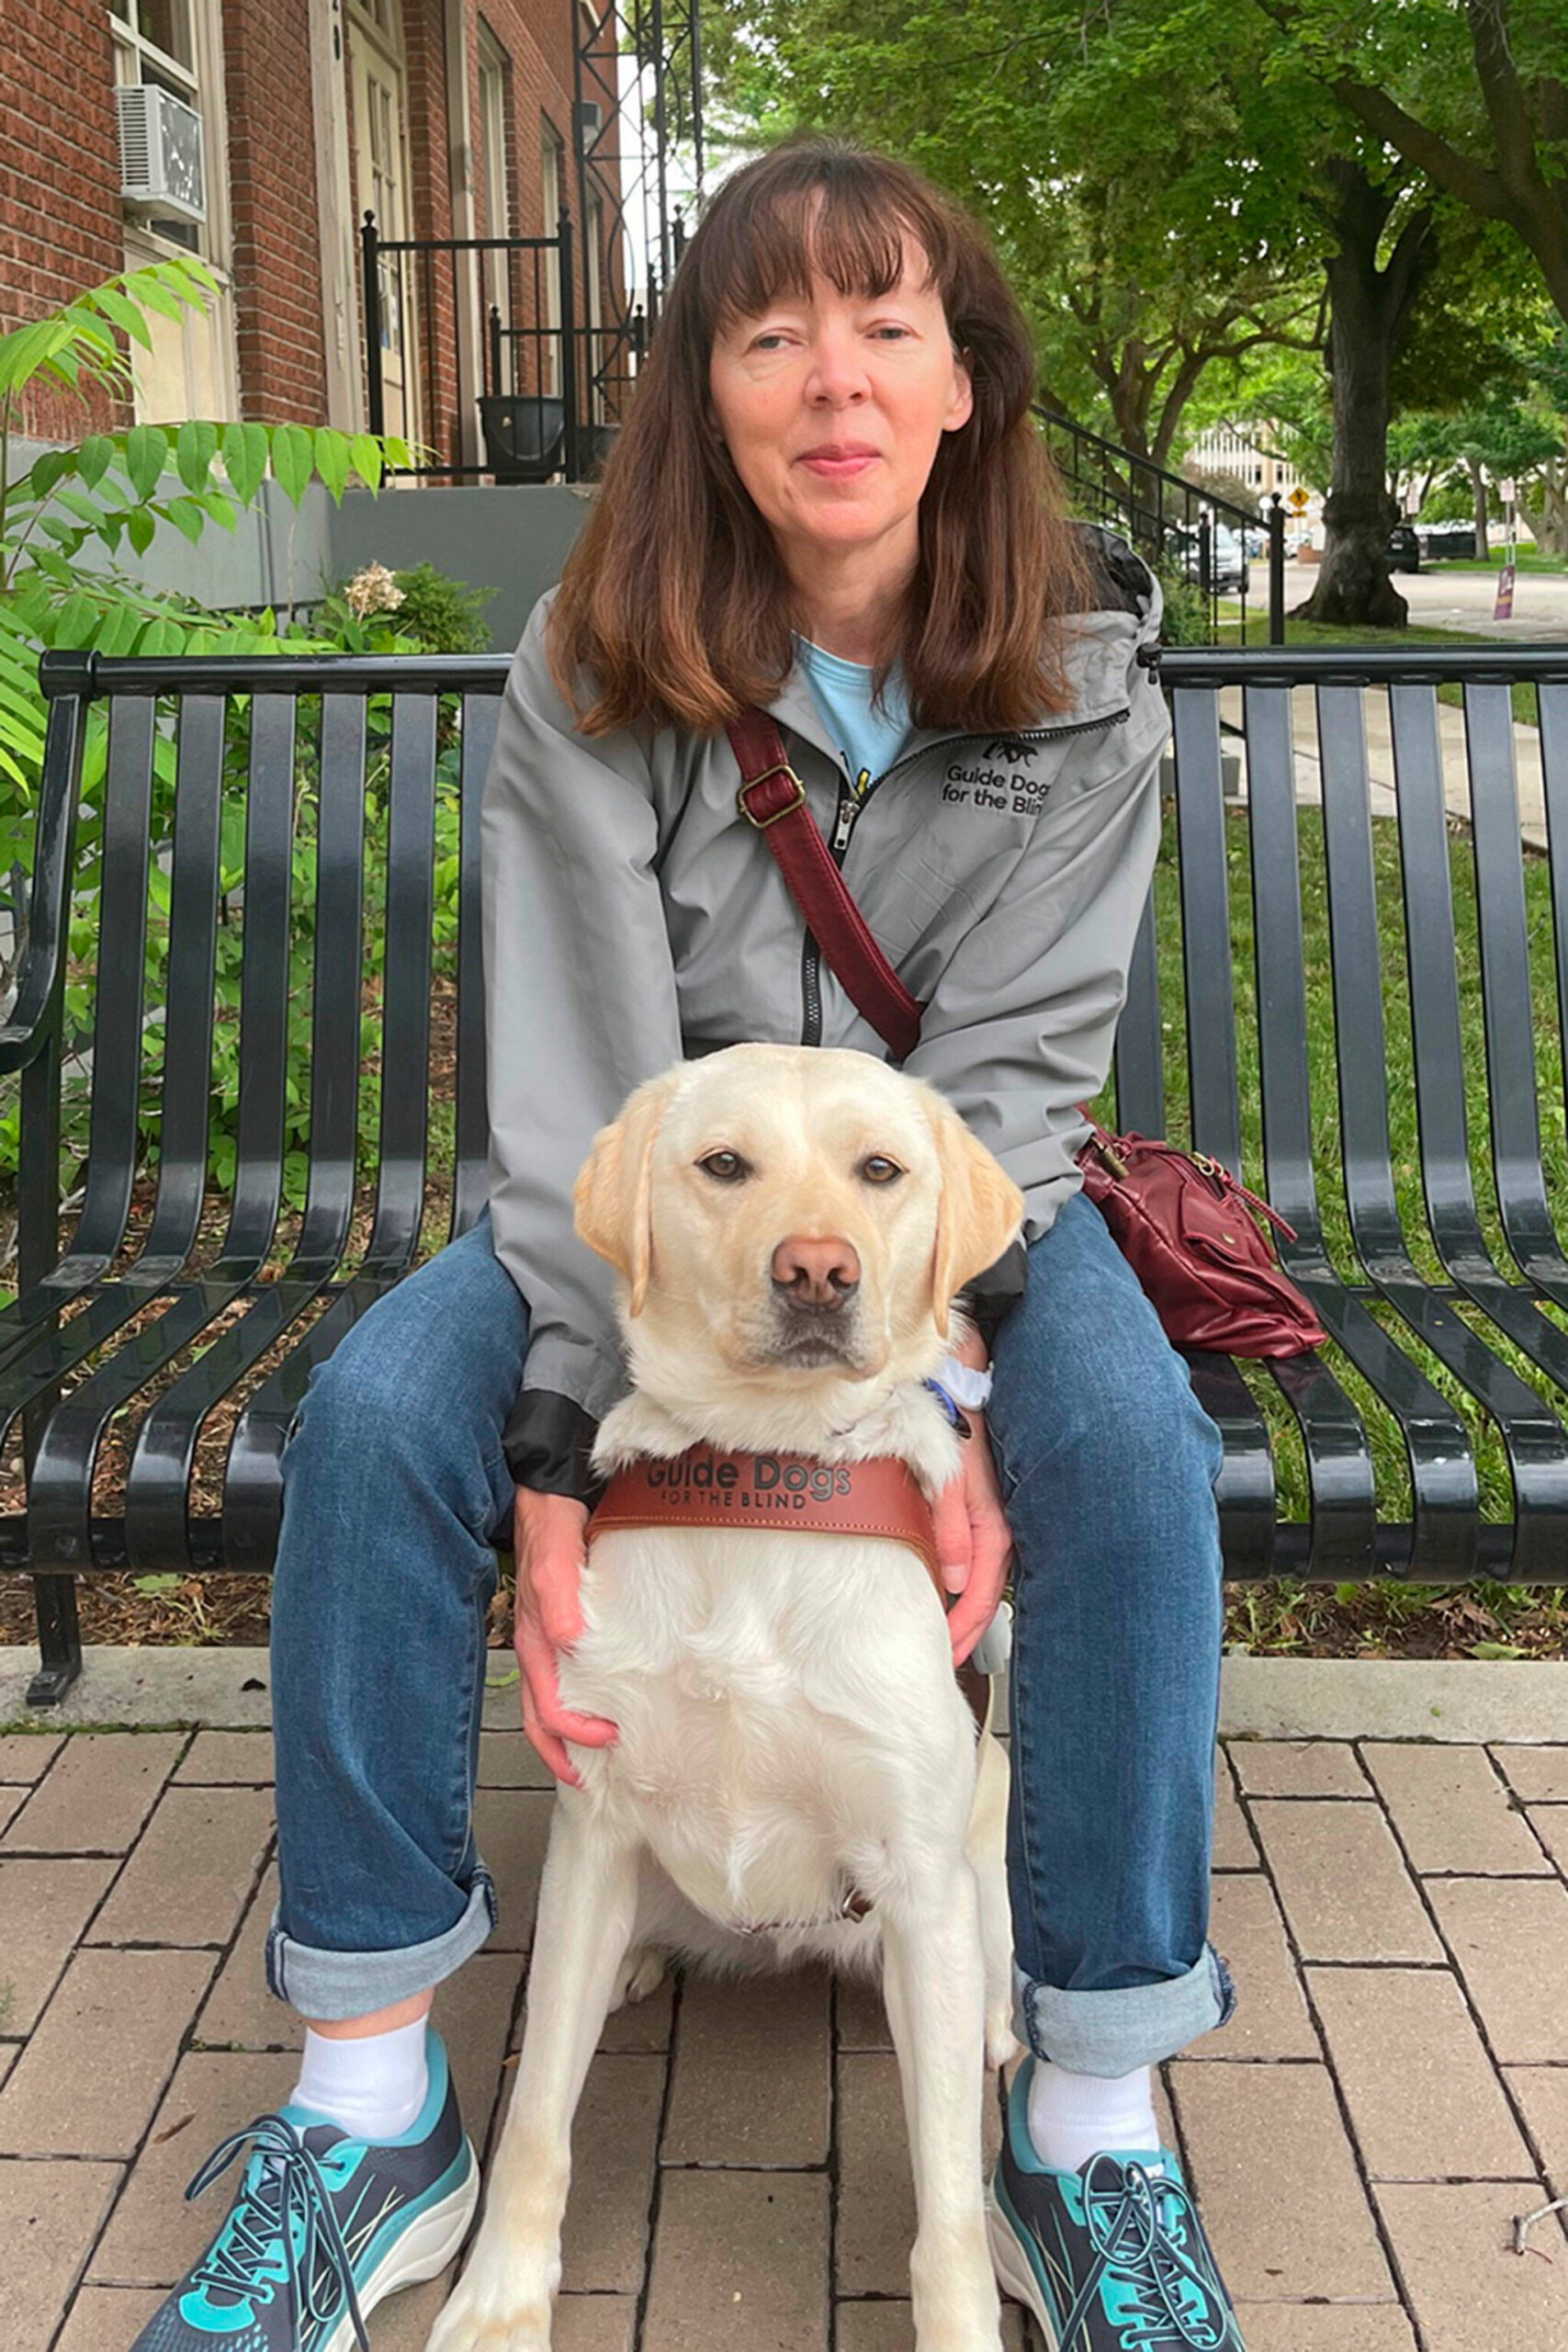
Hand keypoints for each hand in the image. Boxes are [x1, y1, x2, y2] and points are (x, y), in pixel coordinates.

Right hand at [512, 1487, 618, 1786]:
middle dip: (564, 1751)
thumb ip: (558, 1594)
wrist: (546, 1491)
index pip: (549, 1706)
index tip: (610, 1740)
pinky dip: (568, 1702)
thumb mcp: (556, 1554)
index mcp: (535, 1638)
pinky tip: (592, 1704)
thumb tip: (566, 1639)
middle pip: (539, 1716)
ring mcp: (542, 1637)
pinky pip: (555, 1676)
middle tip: (598, 1771)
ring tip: (590, 1756)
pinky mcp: (554, 1625)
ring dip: (564, 1735)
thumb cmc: (551, 1522)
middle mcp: (535, 1644)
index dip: (576, 1733)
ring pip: (543, 1701)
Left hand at [931, 1408, 1013, 1667]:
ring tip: (949, 1634)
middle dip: (967, 1629)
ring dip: (967, 1609)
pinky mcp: (981, 1511)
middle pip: (986, 1594)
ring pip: (984, 1578)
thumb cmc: (955, 1427)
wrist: (959, 1389)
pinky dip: (966, 1582)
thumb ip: (952, 1527)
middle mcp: (997, 1529)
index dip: (965, 1629)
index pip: (983, 1595)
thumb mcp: (949, 1479)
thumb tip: (956, 1579)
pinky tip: (953, 1591)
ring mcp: (991, 1521)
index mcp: (994, 1528)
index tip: (947, 1653)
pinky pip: (978, 1558)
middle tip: (947, 1656)